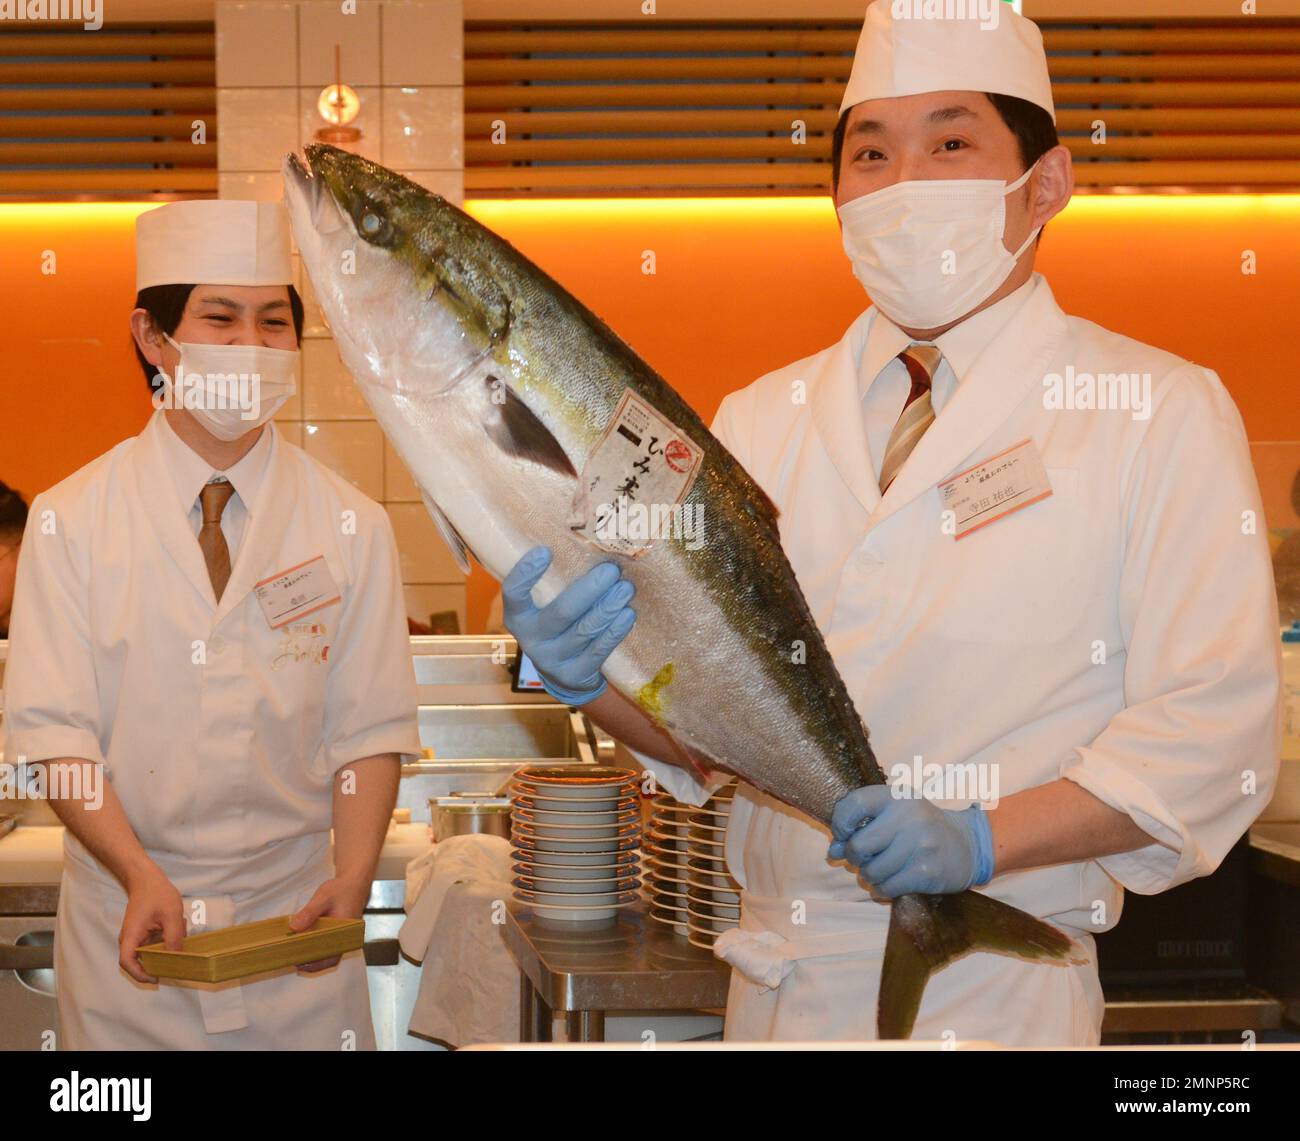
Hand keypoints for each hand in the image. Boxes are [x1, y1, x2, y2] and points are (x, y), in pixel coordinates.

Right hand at [119, 863, 185, 981]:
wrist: (146, 878)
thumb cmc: (157, 893)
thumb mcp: (171, 914)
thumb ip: (174, 936)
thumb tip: (177, 957)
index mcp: (130, 935)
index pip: (127, 962)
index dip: (139, 974)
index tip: (156, 978)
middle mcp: (129, 939)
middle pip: (138, 961)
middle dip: (158, 963)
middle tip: (177, 961)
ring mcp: (136, 936)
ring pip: (148, 952)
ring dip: (165, 949)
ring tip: (180, 932)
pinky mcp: (143, 932)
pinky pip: (153, 943)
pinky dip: (166, 940)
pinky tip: (178, 926)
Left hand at [290, 875, 370, 972]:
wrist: (353, 882)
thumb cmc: (341, 889)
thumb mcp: (323, 897)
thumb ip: (309, 912)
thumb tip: (294, 928)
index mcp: (346, 933)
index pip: (331, 957)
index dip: (315, 964)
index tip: (299, 964)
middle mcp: (347, 939)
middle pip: (329, 960)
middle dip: (312, 964)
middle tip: (293, 961)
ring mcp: (343, 937)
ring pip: (329, 955)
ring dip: (314, 958)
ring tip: (295, 955)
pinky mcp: (338, 934)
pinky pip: (328, 947)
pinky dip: (316, 949)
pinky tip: (304, 946)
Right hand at [501, 546, 635, 704]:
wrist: (563, 675)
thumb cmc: (556, 626)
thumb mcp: (545, 607)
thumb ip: (556, 583)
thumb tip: (588, 542)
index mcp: (518, 617)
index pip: (514, 593)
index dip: (526, 573)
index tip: (545, 550)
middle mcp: (531, 640)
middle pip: (561, 612)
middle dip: (590, 589)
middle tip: (612, 570)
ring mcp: (552, 660)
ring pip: (584, 630)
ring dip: (608, 607)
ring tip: (626, 588)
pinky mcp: (575, 675)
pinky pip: (599, 650)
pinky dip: (615, 630)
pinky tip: (628, 614)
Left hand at [828, 786, 993, 896]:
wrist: (966, 845)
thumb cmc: (920, 828)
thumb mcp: (893, 816)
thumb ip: (861, 827)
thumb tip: (833, 852)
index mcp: (896, 796)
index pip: (854, 803)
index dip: (840, 823)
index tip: (844, 834)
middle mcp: (908, 817)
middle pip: (859, 845)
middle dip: (854, 857)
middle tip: (863, 858)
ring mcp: (920, 844)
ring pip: (872, 870)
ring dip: (869, 876)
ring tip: (879, 871)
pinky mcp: (926, 871)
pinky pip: (887, 887)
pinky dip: (881, 889)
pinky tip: (888, 883)